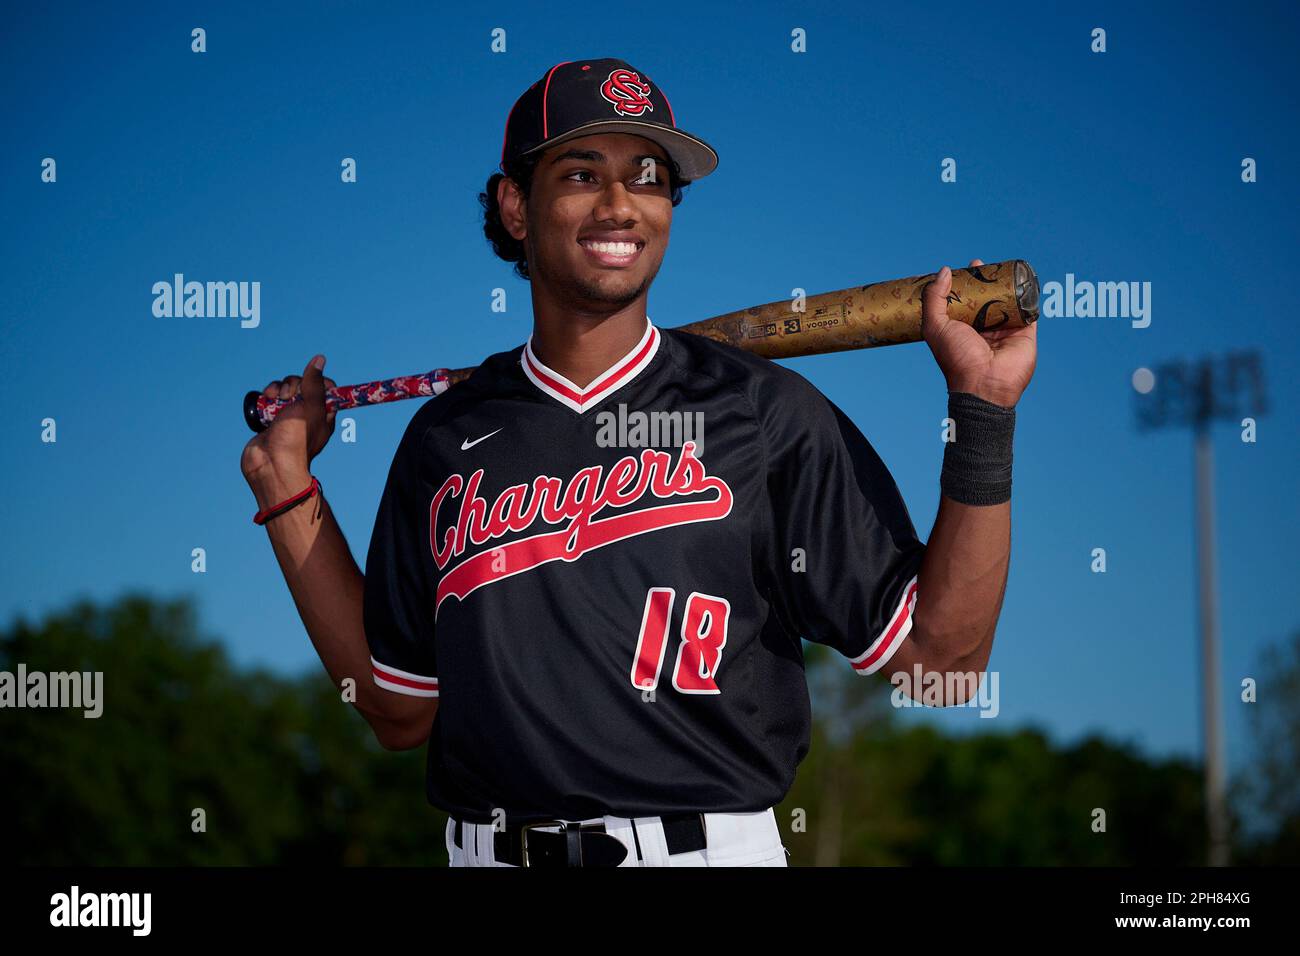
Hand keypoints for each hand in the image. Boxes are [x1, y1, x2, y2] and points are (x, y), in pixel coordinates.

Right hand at [240, 354, 337, 482]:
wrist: (270, 463)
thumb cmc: (296, 437)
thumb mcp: (311, 406)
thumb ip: (315, 382)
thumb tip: (319, 359)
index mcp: (324, 414)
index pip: (324, 387)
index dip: (317, 381)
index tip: (310, 384)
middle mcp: (307, 414)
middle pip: (302, 385)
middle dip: (293, 385)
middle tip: (289, 397)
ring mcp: (287, 416)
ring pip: (284, 389)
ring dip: (278, 389)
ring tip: (274, 399)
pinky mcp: (270, 418)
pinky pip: (270, 398)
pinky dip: (267, 395)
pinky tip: (265, 399)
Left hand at [921, 259, 1036, 406]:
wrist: (985, 384)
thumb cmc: (956, 357)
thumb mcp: (935, 326)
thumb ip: (934, 299)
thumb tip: (944, 271)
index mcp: (962, 328)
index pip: (965, 300)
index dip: (966, 283)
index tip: (967, 267)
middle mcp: (983, 328)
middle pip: (987, 298)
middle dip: (986, 280)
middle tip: (984, 265)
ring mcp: (1005, 329)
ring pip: (1008, 300)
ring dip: (1007, 285)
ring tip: (1004, 268)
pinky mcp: (1025, 331)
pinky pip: (1029, 309)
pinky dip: (1029, 295)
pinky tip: (1026, 280)